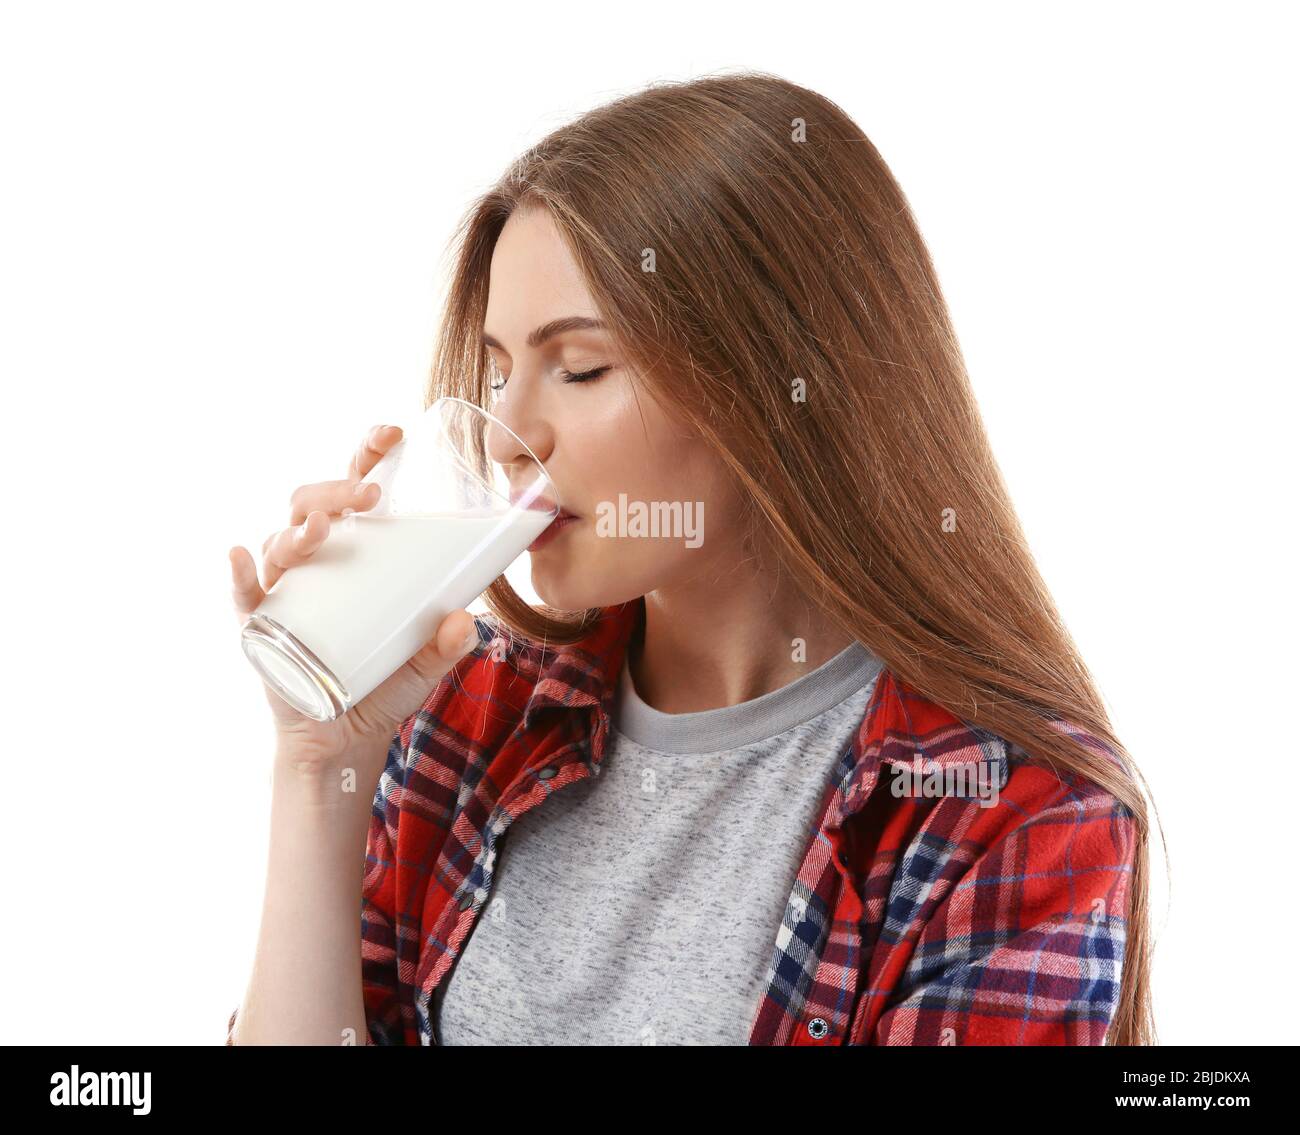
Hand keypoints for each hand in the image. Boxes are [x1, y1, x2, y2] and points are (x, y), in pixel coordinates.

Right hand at [229, 424, 478, 778]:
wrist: (345, 740)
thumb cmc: (383, 685)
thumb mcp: (424, 665)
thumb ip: (445, 646)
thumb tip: (462, 620)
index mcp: (357, 553)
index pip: (356, 490)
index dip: (367, 455)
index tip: (391, 432)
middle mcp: (316, 562)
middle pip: (312, 504)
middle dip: (337, 489)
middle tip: (371, 495)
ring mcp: (285, 590)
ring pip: (281, 541)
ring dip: (299, 529)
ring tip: (322, 531)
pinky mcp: (260, 626)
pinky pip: (242, 594)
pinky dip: (238, 574)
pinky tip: (240, 557)